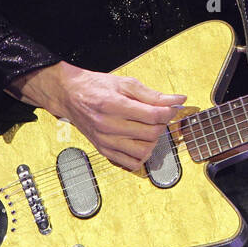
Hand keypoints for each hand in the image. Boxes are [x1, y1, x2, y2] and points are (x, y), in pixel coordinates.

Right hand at [9, 61, 184, 171]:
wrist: (70, 96)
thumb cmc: (96, 87)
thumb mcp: (125, 83)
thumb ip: (152, 95)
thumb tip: (177, 100)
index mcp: (114, 105)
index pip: (152, 115)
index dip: (168, 112)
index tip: (172, 107)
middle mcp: (108, 125)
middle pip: (151, 133)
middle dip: (162, 124)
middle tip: (160, 115)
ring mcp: (106, 141)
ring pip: (143, 151)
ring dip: (153, 141)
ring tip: (150, 129)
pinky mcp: (104, 150)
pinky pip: (130, 163)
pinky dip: (141, 155)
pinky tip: (140, 141)